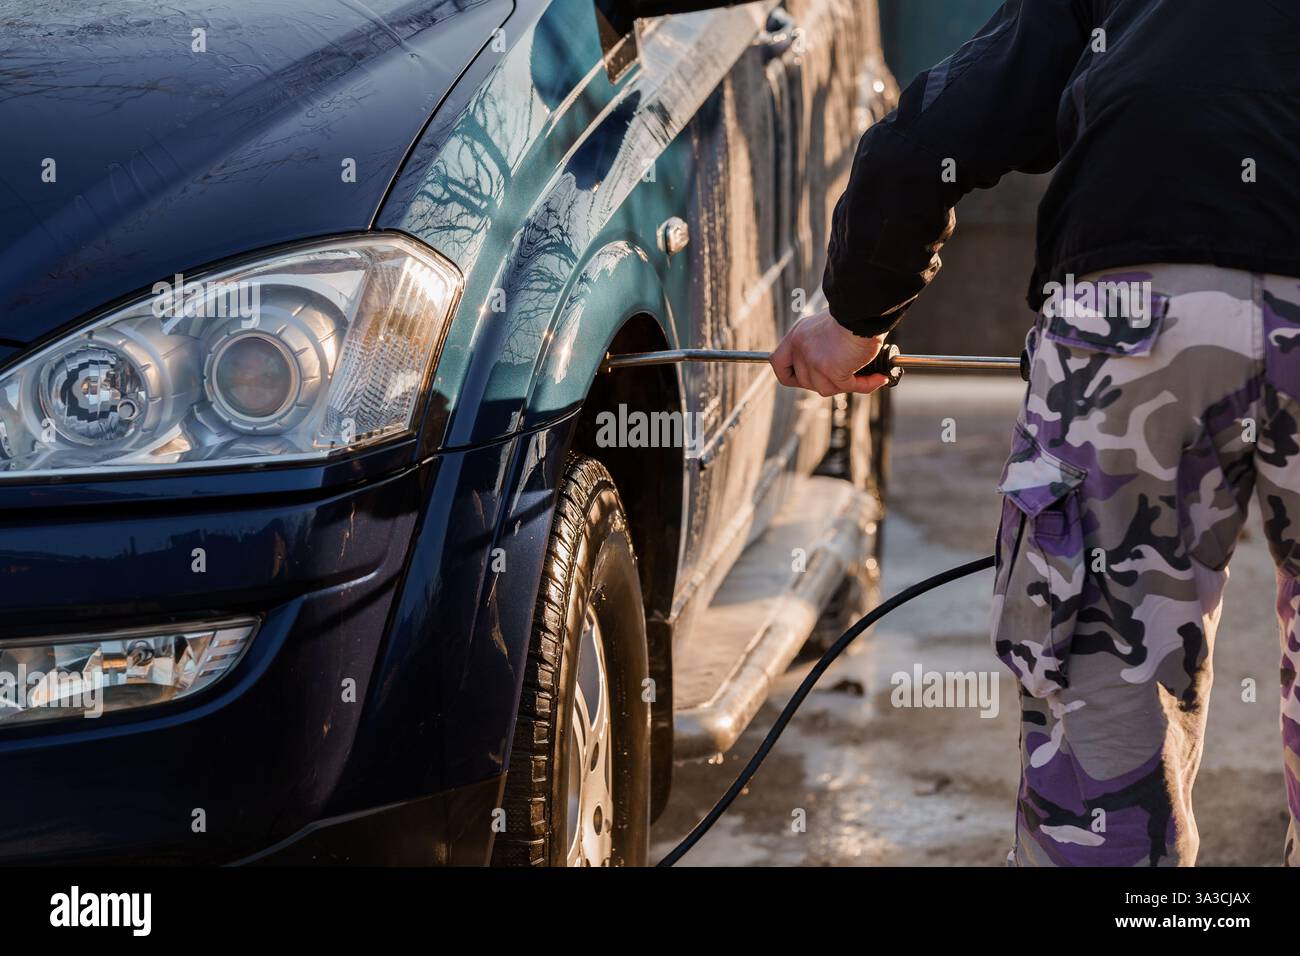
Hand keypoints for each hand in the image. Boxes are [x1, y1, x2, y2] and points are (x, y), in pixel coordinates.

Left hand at [769, 310, 888, 395]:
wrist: (863, 308)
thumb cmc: (853, 314)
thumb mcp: (827, 327)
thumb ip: (820, 345)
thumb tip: (829, 368)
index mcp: (796, 337)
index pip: (779, 364)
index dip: (791, 376)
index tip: (806, 378)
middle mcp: (800, 349)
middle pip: (806, 382)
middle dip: (828, 382)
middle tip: (848, 374)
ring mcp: (814, 361)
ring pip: (827, 388)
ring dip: (847, 384)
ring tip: (866, 373)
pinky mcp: (831, 370)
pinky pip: (849, 387)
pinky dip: (866, 384)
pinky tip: (879, 377)